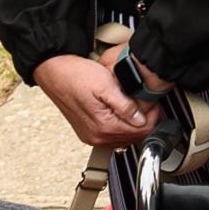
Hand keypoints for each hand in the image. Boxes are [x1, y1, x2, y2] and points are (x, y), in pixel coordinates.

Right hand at [34, 51, 152, 150]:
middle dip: (144, 121)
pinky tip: (123, 111)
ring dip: (133, 123)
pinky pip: (113, 135)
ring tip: (135, 105)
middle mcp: (96, 137)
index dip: (153, 116)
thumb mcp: (105, 85)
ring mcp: (91, 136)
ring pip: (124, 137)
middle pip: (134, 137)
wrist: (54, 72)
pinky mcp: (88, 132)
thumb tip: (141, 120)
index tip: (154, 103)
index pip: (141, 131)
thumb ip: (125, 106)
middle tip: (146, 102)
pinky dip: (122, 124)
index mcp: (102, 127)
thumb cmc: (76, 75)